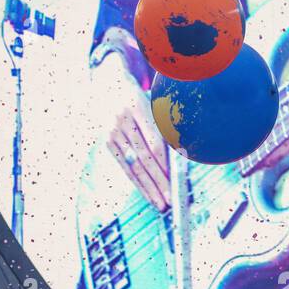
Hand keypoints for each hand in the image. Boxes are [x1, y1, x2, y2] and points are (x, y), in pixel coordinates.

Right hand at [101, 54, 169, 211]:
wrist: (108, 84)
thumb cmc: (141, 96)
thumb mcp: (153, 104)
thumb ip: (166, 127)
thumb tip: (181, 156)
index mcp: (137, 108)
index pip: (154, 142)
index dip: (164, 164)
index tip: (174, 181)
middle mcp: (122, 121)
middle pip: (143, 158)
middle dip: (158, 182)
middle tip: (170, 200)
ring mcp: (112, 133)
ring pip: (133, 166)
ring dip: (148, 187)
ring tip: (160, 203)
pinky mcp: (108, 142)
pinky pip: (124, 166)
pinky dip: (137, 182)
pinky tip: (147, 193)